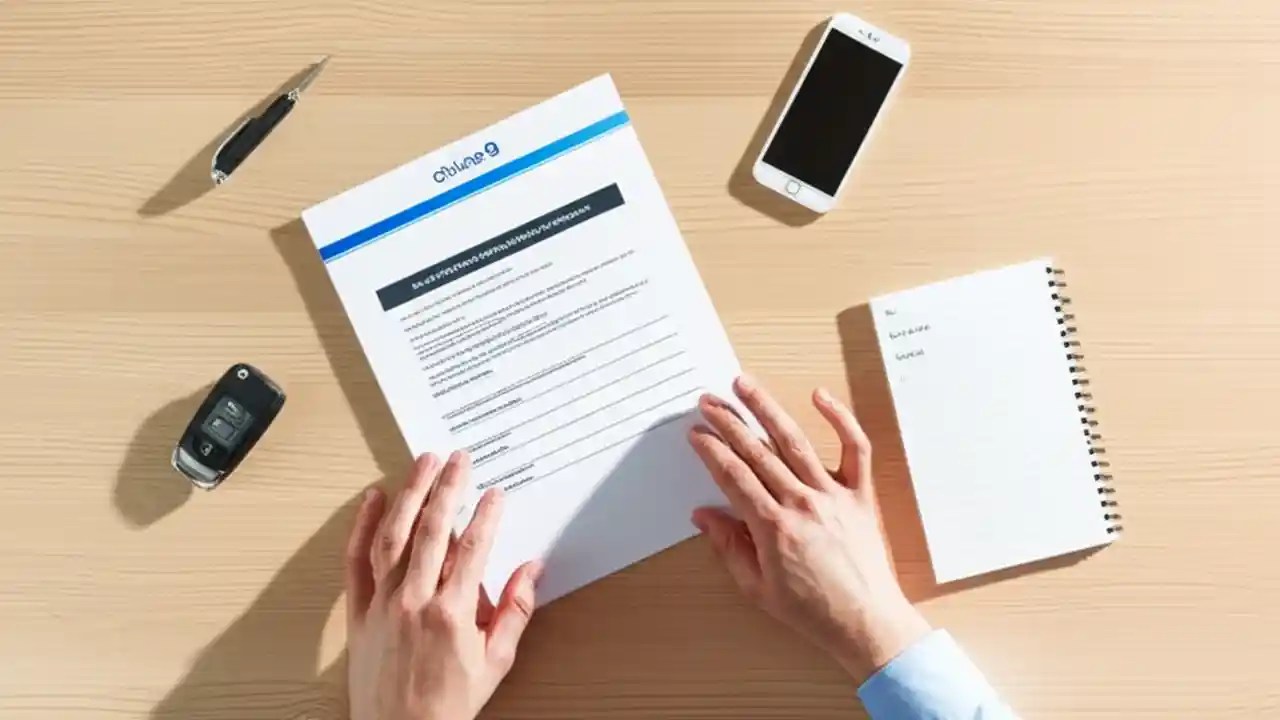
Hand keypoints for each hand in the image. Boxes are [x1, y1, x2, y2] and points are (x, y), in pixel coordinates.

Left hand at [345, 451, 542, 719]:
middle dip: (448, 488)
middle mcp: (414, 601)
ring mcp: (383, 603)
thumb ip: (514, 612)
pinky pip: (356, 561)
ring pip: (395, 536)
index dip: (487, 515)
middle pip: (433, 530)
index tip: (496, 493)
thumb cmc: (449, 704)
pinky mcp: (359, 612)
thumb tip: (530, 571)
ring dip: (410, 494)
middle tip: (459, 459)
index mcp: (452, 613)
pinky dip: (363, 527)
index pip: (473, 548)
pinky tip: (373, 499)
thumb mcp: (496, 661)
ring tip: (422, 463)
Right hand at [688, 376, 930, 681]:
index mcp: (773, 527)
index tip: (696, 434)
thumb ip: (729, 547)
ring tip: (745, 385)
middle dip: (728, 423)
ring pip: (795, 441)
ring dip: (767, 409)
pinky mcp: (860, 495)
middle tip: (708, 401)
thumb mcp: (757, 587)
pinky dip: (841, 419)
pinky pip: (855, 448)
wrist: (866, 623)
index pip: (733, 476)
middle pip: (757, 452)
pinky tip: (819, 396)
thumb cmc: (812, 612)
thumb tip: (704, 515)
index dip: (711, 451)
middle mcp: (801, 503)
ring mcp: (833, 495)